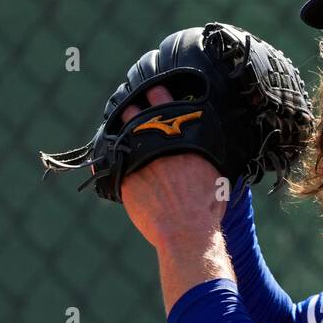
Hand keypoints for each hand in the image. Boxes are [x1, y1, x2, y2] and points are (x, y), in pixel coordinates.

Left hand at [117, 85, 226, 249]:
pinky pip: (109, 160)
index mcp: (183, 138)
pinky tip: (106, 155)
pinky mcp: (123, 176)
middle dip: (134, 106)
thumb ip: (206, 158)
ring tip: (119, 126)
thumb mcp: (217, 176)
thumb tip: (208, 154)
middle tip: (130, 104)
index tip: (154, 91)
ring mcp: (138, 157)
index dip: (158, 94)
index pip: (166, 102)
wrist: (186, 230)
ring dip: (120, 127)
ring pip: (122, 131)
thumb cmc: (206, 208)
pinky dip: (108, 157)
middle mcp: (158, 142)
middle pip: (138, 112)